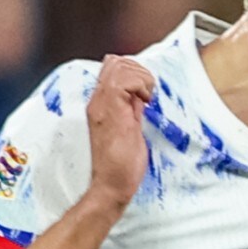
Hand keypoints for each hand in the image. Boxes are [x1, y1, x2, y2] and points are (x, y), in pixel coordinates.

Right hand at [85, 55, 154, 205]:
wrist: (110, 186)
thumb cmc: (121, 165)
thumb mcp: (130, 129)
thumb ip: (132, 110)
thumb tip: (140, 96)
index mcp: (101, 104)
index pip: (112, 68)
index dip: (134, 71)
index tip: (147, 93)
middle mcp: (98, 102)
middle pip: (115, 62)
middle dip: (140, 71)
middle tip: (149, 95)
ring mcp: (102, 106)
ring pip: (120, 66)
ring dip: (142, 78)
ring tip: (148, 99)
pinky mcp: (111, 113)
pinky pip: (125, 81)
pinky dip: (142, 86)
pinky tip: (146, 103)